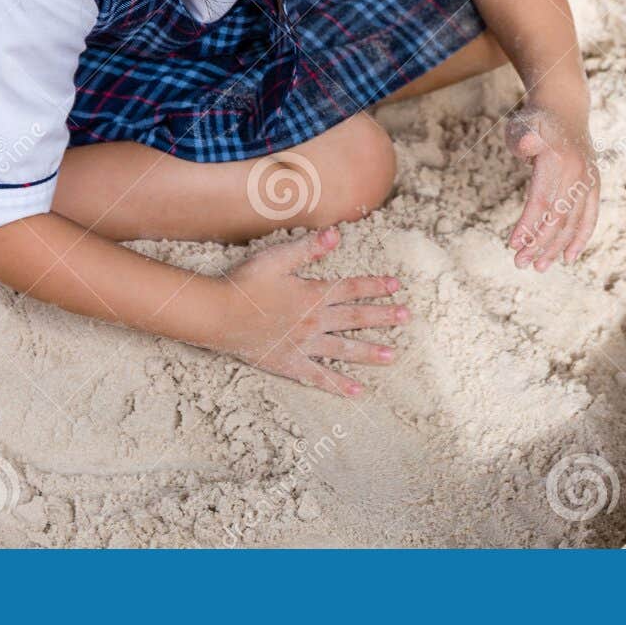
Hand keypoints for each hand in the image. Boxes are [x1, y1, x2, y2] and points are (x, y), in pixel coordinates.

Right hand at [211, 228, 408, 395]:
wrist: (218, 316)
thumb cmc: (245, 284)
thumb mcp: (277, 258)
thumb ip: (309, 248)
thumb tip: (337, 233)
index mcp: (314, 294)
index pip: (352, 288)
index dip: (375, 286)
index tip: (397, 285)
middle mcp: (315, 321)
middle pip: (355, 318)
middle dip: (383, 317)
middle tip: (406, 317)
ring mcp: (304, 345)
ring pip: (344, 349)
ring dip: (370, 352)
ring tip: (393, 356)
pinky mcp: (290, 363)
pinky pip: (319, 376)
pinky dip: (338, 384)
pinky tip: (357, 391)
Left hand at [505, 106, 599, 271]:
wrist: (565, 108)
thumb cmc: (534, 121)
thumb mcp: (522, 125)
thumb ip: (522, 139)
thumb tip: (528, 145)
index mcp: (558, 159)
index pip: (542, 200)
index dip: (528, 224)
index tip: (512, 244)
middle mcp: (577, 171)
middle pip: (558, 216)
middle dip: (539, 243)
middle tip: (520, 263)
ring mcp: (588, 179)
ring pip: (574, 221)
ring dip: (556, 247)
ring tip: (538, 267)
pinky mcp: (593, 185)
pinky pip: (589, 217)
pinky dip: (580, 238)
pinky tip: (568, 258)